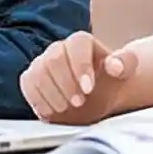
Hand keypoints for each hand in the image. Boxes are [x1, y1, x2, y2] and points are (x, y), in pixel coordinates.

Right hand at [20, 31, 138, 124]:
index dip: (81, 66)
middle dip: (66, 84)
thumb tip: (116, 66)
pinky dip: (38, 99)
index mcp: (81, 42)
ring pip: (38, 72)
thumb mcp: (124, 74)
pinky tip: (52, 111)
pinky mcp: (31, 78)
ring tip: (67, 108)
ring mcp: (42, 63)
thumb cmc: (110, 82)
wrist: (97, 96)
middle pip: (54, 59)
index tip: (88, 88)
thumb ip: (124, 65)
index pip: (77, 44)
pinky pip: (28, 84)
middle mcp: (59, 48)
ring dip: (52, 94)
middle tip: (79, 102)